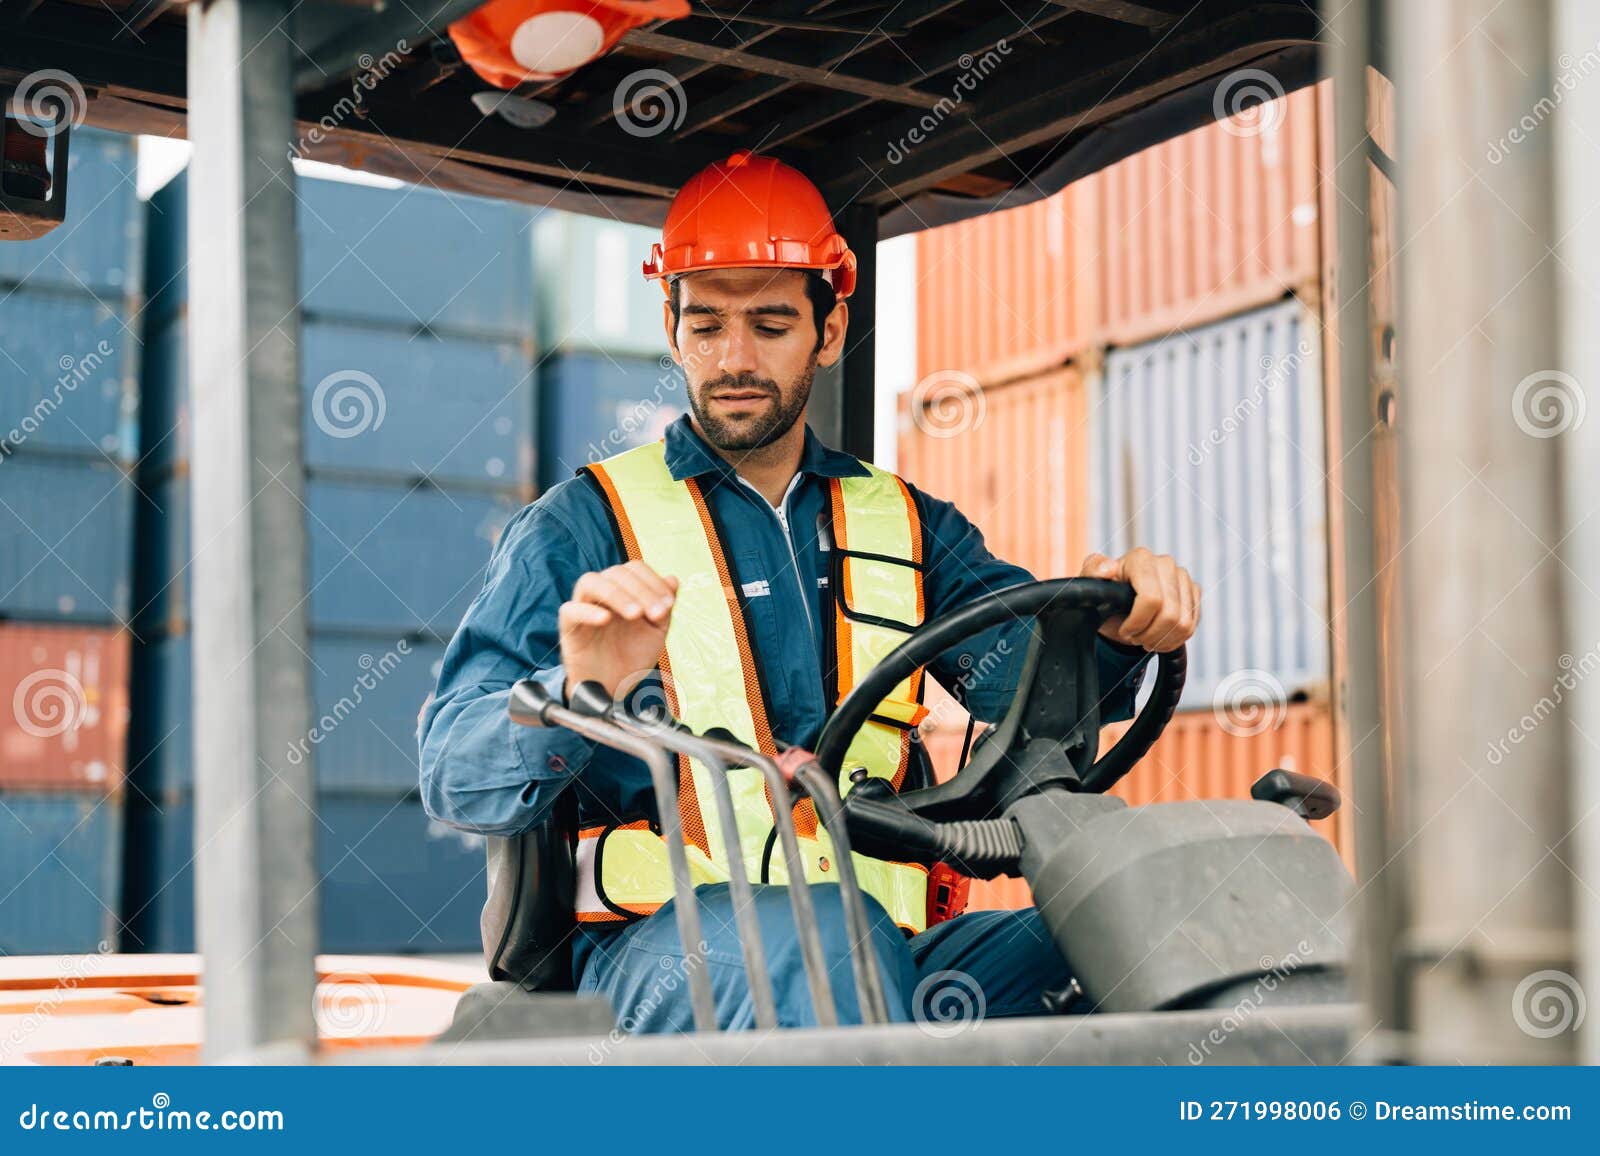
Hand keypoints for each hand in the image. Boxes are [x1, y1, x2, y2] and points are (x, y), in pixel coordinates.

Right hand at [559, 561, 678, 699]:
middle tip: (656, 614)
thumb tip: (672, 579)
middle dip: (641, 590)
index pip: (634, 569)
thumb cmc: (633, 656)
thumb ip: (664, 607)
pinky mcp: (569, 627)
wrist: (614, 688)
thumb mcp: (656, 632)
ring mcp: (584, 608)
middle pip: (616, 572)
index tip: (668, 604)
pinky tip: (606, 619)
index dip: (653, 581)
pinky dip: (587, 611)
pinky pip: (570, 609)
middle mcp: (603, 595)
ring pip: (590, 582)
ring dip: (616, 593)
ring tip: (635, 614)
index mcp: (624, 591)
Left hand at [1079, 548, 1199, 652]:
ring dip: (1162, 640)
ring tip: (1145, 639)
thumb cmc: (1103, 595)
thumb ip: (1093, 572)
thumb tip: (1108, 569)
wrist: (1117, 604)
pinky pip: (1192, 625)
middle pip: (1170, 614)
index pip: (1151, 599)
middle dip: (1150, 635)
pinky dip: (1174, 640)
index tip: (1125, 630)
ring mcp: (1182, 577)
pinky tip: (1158, 638)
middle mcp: (1165, 564)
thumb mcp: (1090, 585)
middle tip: (1135, 638)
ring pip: (1183, 623)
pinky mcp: (1193, 592)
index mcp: (1140, 558)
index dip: (1138, 623)